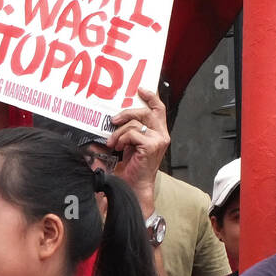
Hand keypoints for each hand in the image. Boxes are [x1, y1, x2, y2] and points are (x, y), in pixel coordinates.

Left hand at [109, 87, 170, 214]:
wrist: (134, 186)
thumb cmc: (132, 168)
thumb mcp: (130, 145)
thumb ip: (129, 131)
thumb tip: (115, 118)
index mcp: (159, 132)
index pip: (158, 108)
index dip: (151, 97)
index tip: (140, 90)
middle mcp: (162, 134)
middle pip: (145, 112)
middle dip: (126, 113)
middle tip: (113, 120)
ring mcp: (158, 140)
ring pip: (135, 123)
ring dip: (119, 132)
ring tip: (113, 142)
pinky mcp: (151, 146)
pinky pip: (132, 134)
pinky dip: (122, 139)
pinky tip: (119, 148)